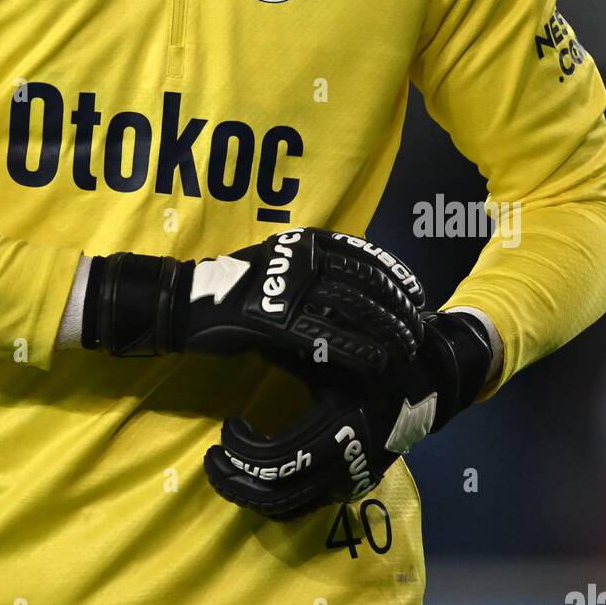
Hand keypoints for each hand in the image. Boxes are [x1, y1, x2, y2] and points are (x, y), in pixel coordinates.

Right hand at [81, 228, 425, 376]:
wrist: (188, 302)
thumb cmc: (237, 288)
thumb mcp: (279, 267)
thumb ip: (315, 274)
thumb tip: (360, 294)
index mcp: (304, 242)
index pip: (362, 254)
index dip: (394, 275)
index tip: (416, 293)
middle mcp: (301, 259)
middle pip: (364, 282)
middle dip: (396, 307)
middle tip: (417, 328)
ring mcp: (287, 288)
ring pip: (351, 308)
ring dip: (385, 329)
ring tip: (405, 347)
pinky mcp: (274, 319)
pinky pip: (325, 336)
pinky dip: (356, 350)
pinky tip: (376, 362)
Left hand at [203, 310, 493, 519]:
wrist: (433, 376)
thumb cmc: (380, 353)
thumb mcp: (336, 345)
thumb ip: (292, 347)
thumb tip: (244, 338)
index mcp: (343, 427)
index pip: (280, 458)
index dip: (244, 450)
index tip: (226, 426)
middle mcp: (349, 463)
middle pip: (281, 497)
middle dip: (239, 483)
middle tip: (213, 461)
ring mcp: (354, 478)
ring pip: (295, 508)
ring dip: (256, 494)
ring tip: (229, 468)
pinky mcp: (356, 481)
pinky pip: (310, 503)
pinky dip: (280, 495)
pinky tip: (263, 473)